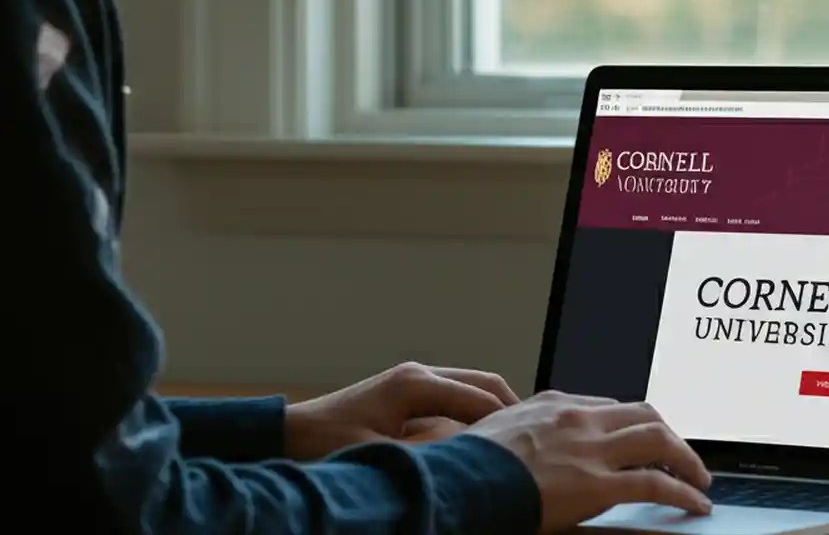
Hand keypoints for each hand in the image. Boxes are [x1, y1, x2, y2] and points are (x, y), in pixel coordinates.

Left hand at [285, 362, 519, 459]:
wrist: (289, 435)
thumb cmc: (327, 446)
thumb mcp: (383, 455)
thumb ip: (432, 451)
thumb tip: (474, 454)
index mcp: (416, 383)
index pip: (481, 400)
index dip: (510, 424)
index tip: (536, 445)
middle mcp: (420, 373)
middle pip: (485, 383)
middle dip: (515, 407)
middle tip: (539, 437)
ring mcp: (415, 379)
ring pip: (474, 386)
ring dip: (498, 409)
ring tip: (521, 438)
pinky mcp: (409, 391)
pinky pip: (458, 395)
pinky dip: (479, 411)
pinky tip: (488, 438)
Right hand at [468, 391, 712, 531]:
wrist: (456, 484)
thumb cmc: (465, 467)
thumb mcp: (494, 433)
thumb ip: (522, 434)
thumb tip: (525, 447)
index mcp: (553, 405)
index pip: (607, 407)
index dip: (630, 424)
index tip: (640, 438)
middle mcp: (578, 418)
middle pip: (643, 413)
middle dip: (668, 434)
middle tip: (680, 455)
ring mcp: (591, 449)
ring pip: (660, 439)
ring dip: (687, 459)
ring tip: (698, 479)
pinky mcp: (599, 485)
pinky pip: (657, 484)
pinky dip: (684, 492)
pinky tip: (696, 504)